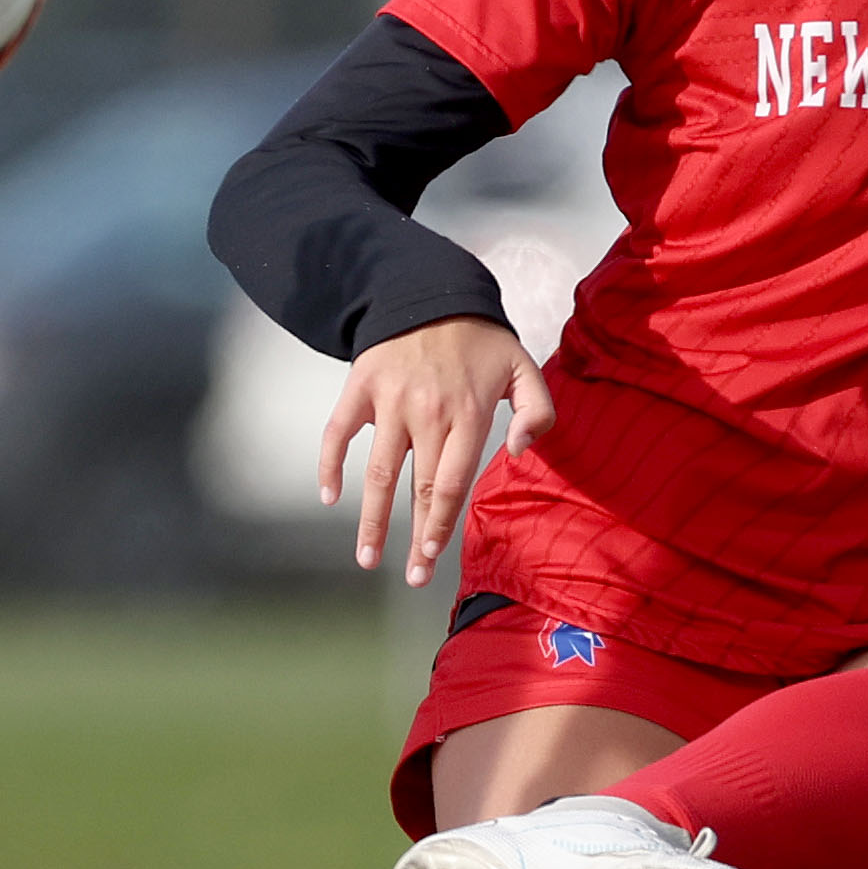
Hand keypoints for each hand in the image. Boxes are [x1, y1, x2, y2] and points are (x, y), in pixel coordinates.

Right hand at [318, 318, 552, 587]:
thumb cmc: (481, 341)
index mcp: (469, 414)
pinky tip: (329, 496)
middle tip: (411, 576)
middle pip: (418, 489)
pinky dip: (329, 464)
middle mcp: (428, 412)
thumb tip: (520, 452)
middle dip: (415, 539)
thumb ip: (538, 411)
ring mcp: (390, 401)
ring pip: (377, 472)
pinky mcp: (360, 387)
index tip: (431, 559)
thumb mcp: (524, 368)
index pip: (451, 485)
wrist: (431, 292)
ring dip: (369, 520)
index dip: (440, 526)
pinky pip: (338, 432)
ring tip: (366, 557)